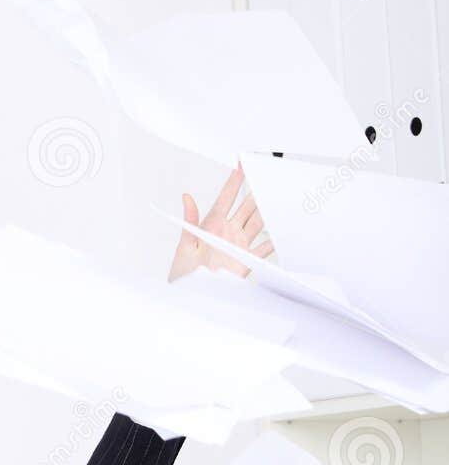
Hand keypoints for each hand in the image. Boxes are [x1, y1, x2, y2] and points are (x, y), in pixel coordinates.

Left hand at [167, 161, 273, 282]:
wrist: (191, 299)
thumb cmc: (183, 273)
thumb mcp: (185, 246)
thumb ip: (189, 221)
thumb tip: (186, 198)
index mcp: (211, 226)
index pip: (225, 199)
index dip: (233, 183)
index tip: (241, 166)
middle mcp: (227, 233)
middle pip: (246, 207)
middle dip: (256, 192)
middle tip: (266, 177)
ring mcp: (238, 245)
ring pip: (257, 222)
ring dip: (267, 211)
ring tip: (277, 197)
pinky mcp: (247, 260)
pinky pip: (264, 246)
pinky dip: (274, 239)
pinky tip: (281, 230)